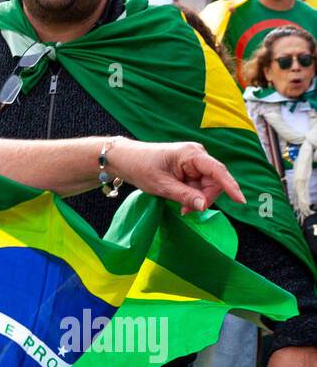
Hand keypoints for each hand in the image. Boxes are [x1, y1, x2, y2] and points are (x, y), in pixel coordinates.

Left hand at [106, 139, 243, 213]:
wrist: (127, 160)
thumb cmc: (141, 168)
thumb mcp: (162, 186)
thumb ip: (184, 196)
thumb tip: (203, 206)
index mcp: (192, 154)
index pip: (218, 171)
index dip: (230, 186)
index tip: (240, 200)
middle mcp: (197, 156)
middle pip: (214, 182)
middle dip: (204, 199)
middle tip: (185, 211)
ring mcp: (194, 163)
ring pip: (206, 186)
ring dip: (196, 199)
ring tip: (179, 207)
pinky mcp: (189, 170)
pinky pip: (198, 186)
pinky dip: (191, 196)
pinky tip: (180, 202)